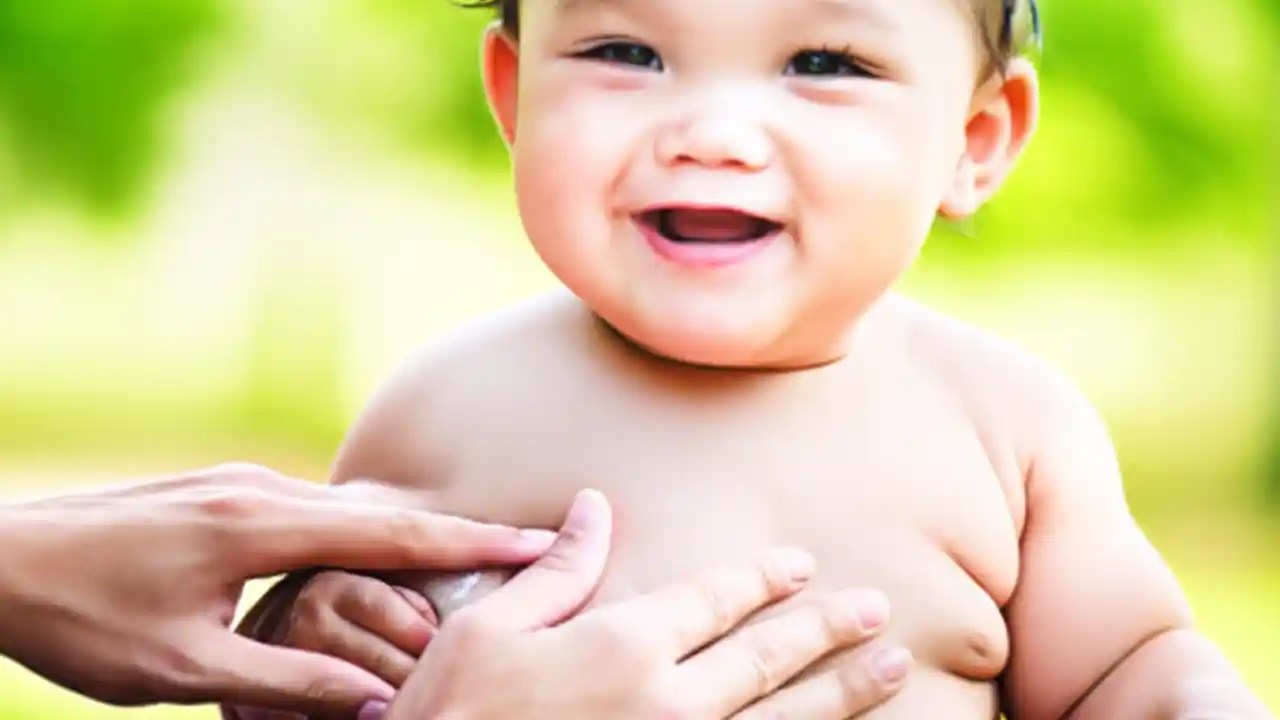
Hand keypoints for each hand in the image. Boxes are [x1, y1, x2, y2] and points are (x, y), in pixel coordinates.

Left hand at [0, 463, 554, 715]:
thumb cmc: (79, 618)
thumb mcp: (181, 669)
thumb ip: (285, 682)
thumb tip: (375, 701)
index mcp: (259, 528)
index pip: (392, 534)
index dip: (471, 540)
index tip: (536, 539)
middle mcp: (259, 491)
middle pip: (382, 511)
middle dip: (456, 531)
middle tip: (527, 545)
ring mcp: (236, 485)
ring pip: (345, 508)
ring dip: (407, 531)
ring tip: (466, 552)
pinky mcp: (218, 494)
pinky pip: (310, 508)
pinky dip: (359, 530)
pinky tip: (372, 550)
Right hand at [378, 490, 909, 719]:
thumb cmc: (448, 715)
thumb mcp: (487, 631)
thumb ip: (557, 571)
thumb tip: (597, 506)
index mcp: (621, 646)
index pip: (711, 600)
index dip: (760, 580)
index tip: (799, 565)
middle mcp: (666, 702)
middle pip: (764, 658)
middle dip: (824, 631)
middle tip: (875, 611)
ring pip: (780, 719)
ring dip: (840, 693)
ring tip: (892, 668)